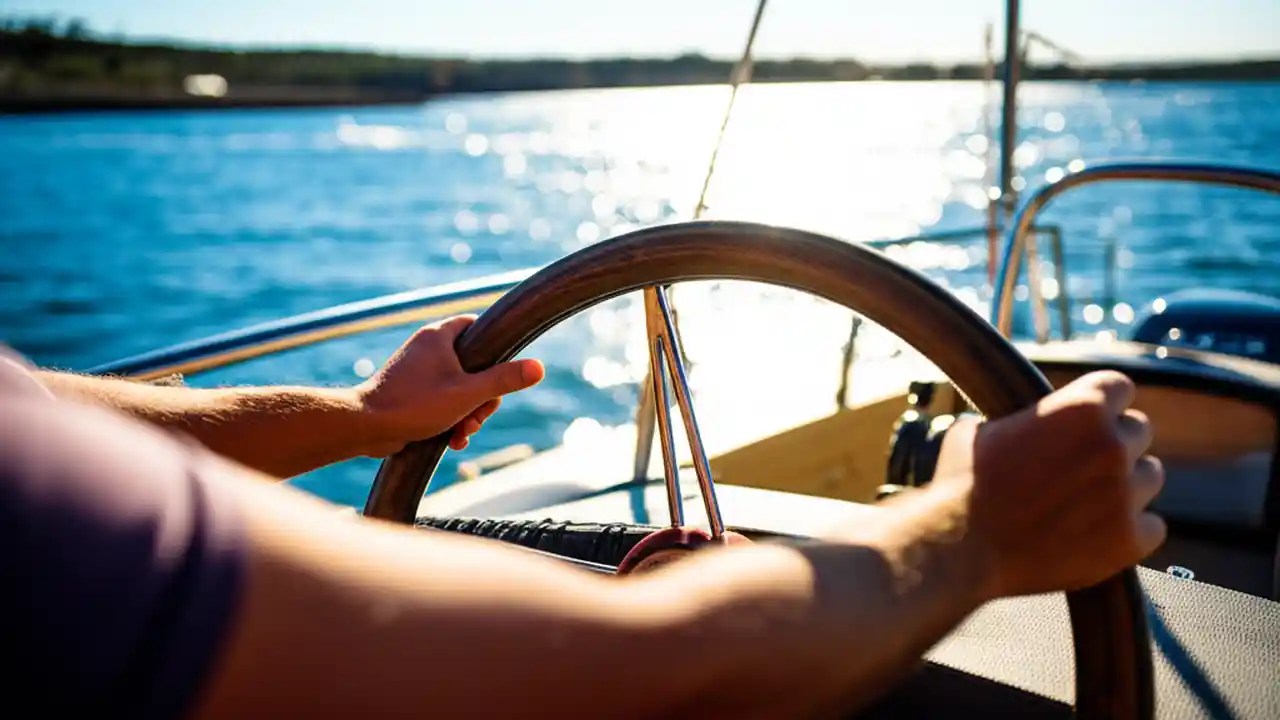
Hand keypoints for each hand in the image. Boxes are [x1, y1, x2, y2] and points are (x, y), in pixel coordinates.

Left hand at [355, 316, 544, 454]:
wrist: (365, 427)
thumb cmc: (414, 405)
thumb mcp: (468, 394)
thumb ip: (504, 380)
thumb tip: (539, 368)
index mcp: (439, 335)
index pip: (477, 325)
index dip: (495, 348)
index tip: (501, 371)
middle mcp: (427, 347)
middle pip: (473, 364)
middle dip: (482, 396)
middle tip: (479, 416)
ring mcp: (417, 370)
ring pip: (458, 387)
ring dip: (468, 412)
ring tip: (463, 432)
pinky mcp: (410, 392)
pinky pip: (441, 400)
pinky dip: (450, 418)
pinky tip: (452, 439)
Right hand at [930, 370, 1164, 599]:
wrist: (960, 548)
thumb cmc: (961, 484)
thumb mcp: (982, 428)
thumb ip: (1020, 419)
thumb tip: (1022, 423)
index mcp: (1081, 406)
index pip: (1120, 387)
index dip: (1102, 402)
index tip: (1089, 417)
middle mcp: (1112, 445)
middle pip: (1139, 430)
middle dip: (1115, 442)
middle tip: (1084, 462)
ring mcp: (1125, 494)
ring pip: (1150, 477)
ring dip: (1126, 484)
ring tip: (1089, 500)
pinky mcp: (1129, 540)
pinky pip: (1153, 527)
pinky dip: (1131, 530)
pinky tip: (1098, 533)